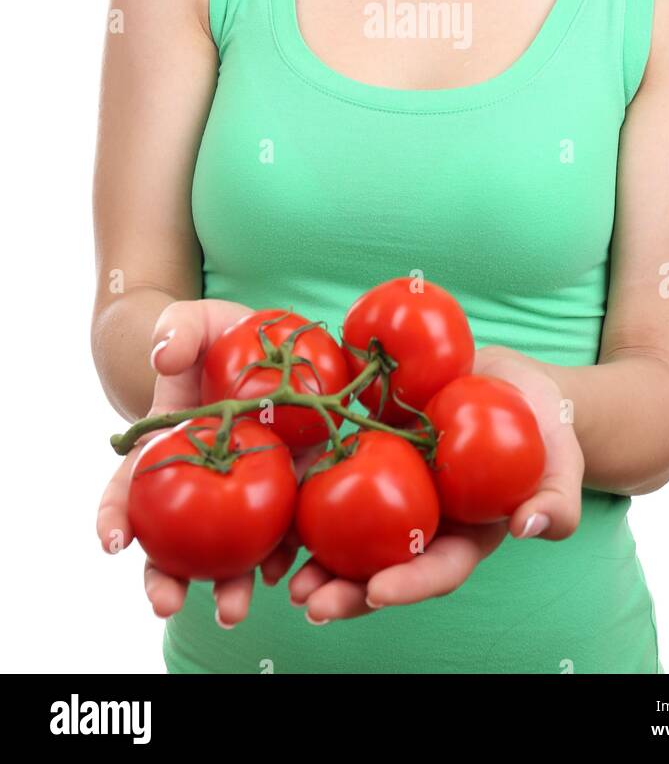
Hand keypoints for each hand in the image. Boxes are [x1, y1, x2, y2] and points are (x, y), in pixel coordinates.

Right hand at [95, 297, 323, 629]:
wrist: (274, 344)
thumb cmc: (221, 336)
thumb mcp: (195, 322)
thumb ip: (176, 331)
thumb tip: (164, 359)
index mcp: (166, 448)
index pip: (128, 490)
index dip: (114, 516)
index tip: (112, 542)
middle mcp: (200, 481)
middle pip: (174, 540)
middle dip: (167, 577)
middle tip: (167, 602)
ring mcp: (246, 491)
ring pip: (230, 550)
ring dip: (228, 584)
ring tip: (232, 609)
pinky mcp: (294, 487)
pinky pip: (286, 528)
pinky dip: (283, 555)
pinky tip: (286, 570)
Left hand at [285, 345, 584, 623]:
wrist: (512, 380)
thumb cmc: (544, 425)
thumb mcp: (562, 458)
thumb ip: (557, 499)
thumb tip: (531, 527)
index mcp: (464, 533)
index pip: (437, 569)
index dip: (408, 584)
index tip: (377, 591)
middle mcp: (422, 519)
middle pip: (382, 563)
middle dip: (345, 589)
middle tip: (310, 602)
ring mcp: (393, 486)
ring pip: (348, 530)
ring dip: (313, 554)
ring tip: (279, 573)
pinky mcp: (371, 447)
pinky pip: (335, 470)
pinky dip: (304, 490)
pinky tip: (275, 499)